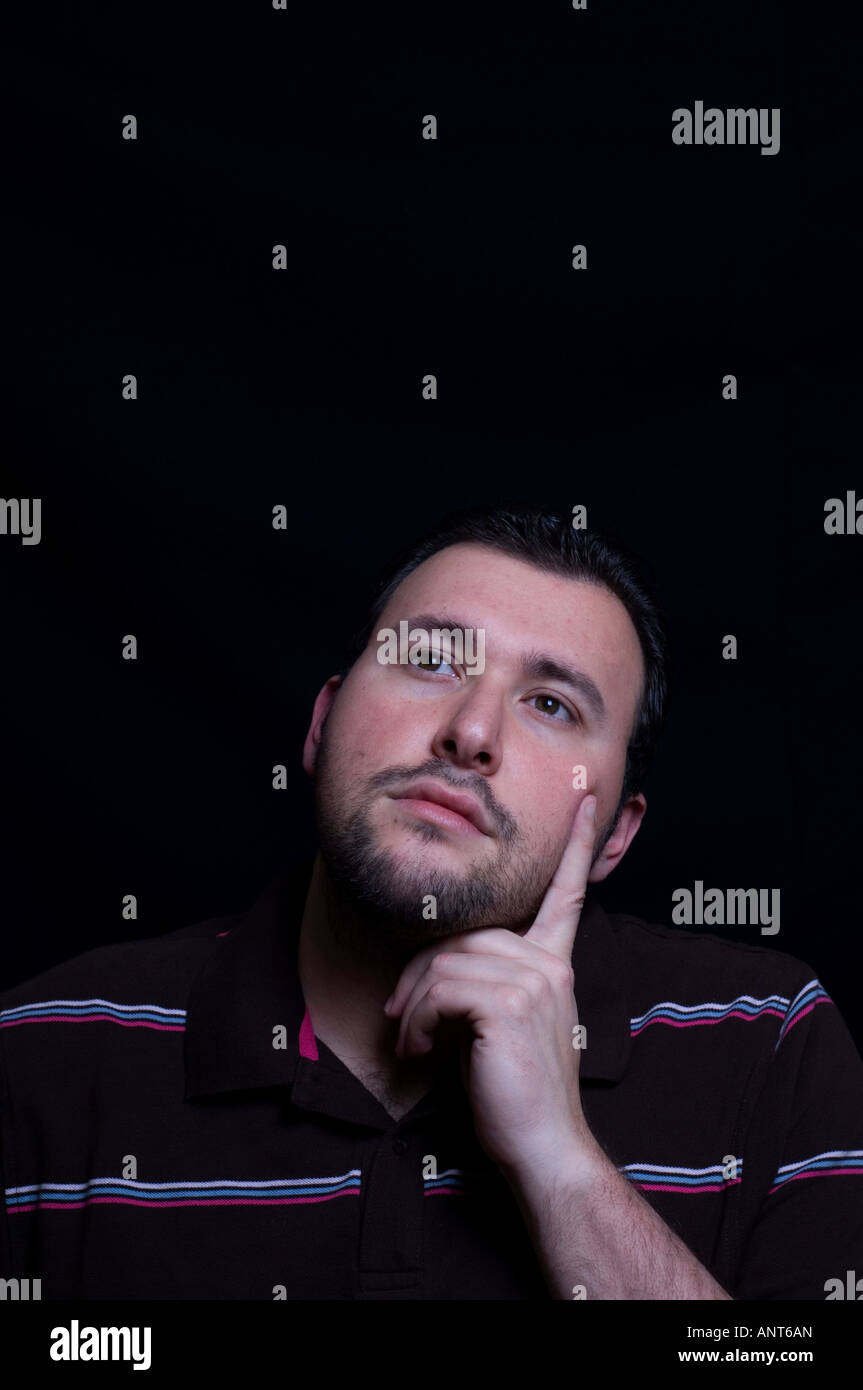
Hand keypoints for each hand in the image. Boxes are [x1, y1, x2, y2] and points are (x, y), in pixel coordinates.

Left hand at [383, 794, 597, 1178]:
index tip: (583, 797)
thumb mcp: (496, 1028)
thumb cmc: (512, 1094)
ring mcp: (534, 980)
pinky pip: (439, 990)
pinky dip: (414, 1021)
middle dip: (418, 976)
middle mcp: (549, 964)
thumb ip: (479, 985)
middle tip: (398, 1018)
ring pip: (444, 963)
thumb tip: (426, 975)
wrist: (542, 1148)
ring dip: (411, 1007)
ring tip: (409, 1043)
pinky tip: (417, 1052)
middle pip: (461, 937)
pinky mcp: (510, 1002)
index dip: (574, 844)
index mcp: (553, 964)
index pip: (566, 894)